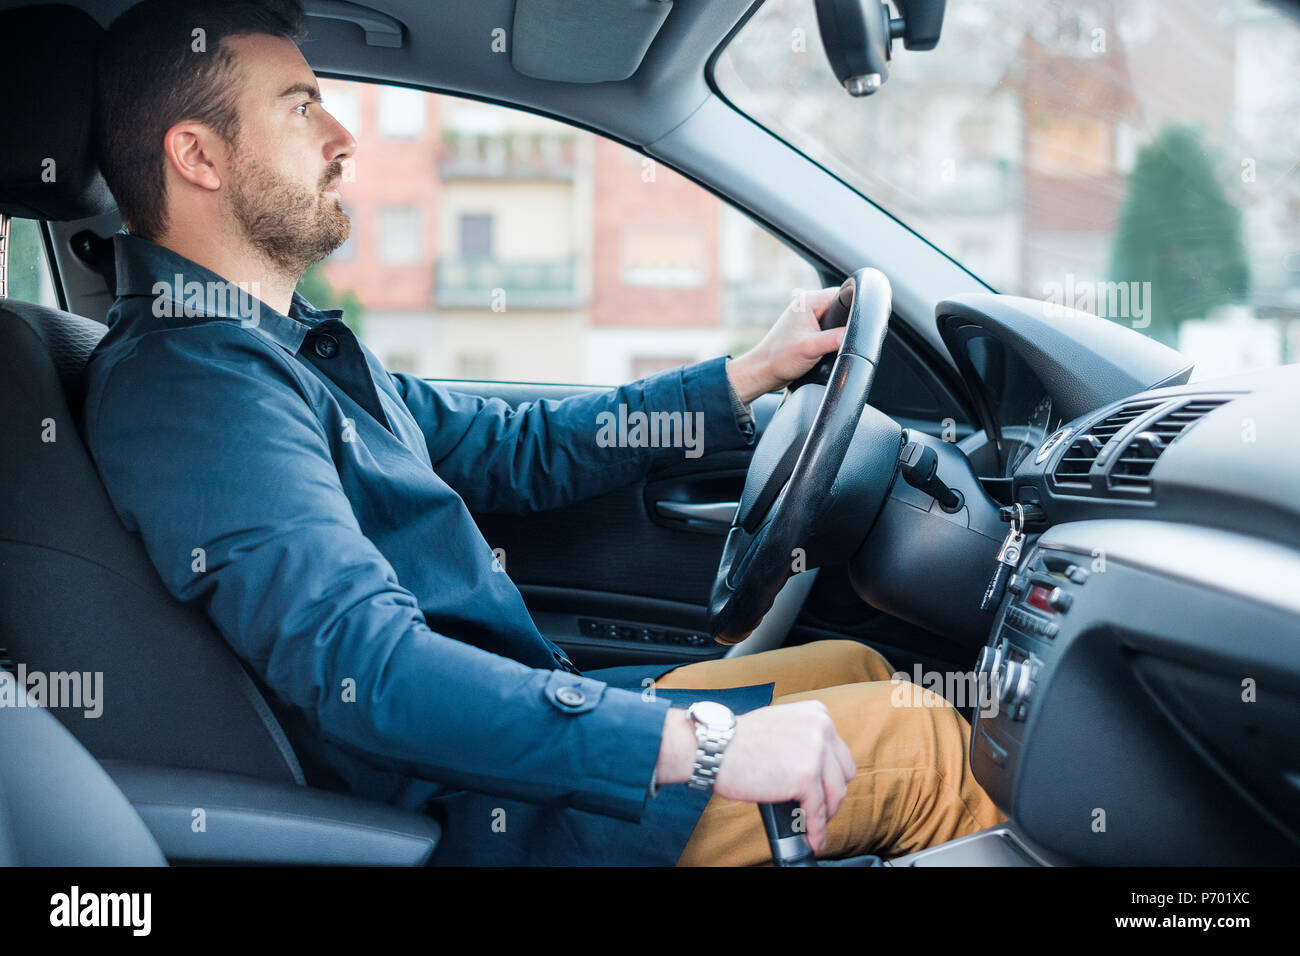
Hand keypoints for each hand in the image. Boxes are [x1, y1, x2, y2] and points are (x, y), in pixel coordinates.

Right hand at [655, 700, 855, 853]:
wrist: (714, 746)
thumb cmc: (737, 739)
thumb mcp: (780, 724)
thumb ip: (802, 739)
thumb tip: (815, 767)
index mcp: (817, 714)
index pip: (838, 751)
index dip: (831, 774)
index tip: (824, 788)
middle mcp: (821, 728)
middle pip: (843, 773)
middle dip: (832, 793)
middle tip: (819, 806)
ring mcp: (816, 752)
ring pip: (835, 794)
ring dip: (825, 813)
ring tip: (813, 825)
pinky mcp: (806, 778)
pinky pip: (817, 811)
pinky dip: (816, 829)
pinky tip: (812, 838)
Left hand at [725, 287, 845, 403]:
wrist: (764, 372)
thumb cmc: (779, 358)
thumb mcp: (812, 348)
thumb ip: (836, 339)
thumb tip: (857, 335)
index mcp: (809, 301)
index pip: (843, 295)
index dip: (853, 309)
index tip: (857, 323)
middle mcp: (809, 305)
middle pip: (842, 308)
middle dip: (846, 323)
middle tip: (838, 339)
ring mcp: (809, 318)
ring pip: (837, 321)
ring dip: (839, 332)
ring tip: (829, 345)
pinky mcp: (810, 330)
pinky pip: (830, 330)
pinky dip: (833, 339)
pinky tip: (828, 348)